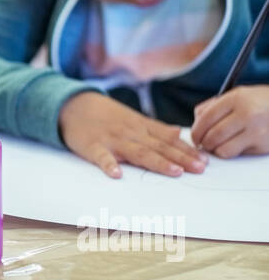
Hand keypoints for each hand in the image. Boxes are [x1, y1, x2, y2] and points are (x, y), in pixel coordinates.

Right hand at [59, 91, 207, 178]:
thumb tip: (178, 133)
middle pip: (159, 147)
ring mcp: (112, 140)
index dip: (187, 150)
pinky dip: (109, 165)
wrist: (74, 105)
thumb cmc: (105, 115)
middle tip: (200, 168)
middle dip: (181, 158)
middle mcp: (131, 133)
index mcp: (141, 127)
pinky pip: (102, 157)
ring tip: (175, 171)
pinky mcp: (93, 146)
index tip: (206, 160)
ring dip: (157, 162)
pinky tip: (117, 175)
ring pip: (138, 152)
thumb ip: (155, 128)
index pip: (169, 139)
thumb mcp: (133, 118)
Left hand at [191, 85, 268, 156]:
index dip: (196, 130)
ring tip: (217, 145)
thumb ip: (214, 105)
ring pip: (223, 149)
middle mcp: (247, 114)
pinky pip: (237, 154)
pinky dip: (230, 152)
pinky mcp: (262, 145)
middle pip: (213, 135)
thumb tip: (196, 121)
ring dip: (216, 150)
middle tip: (202, 144)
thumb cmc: (259, 102)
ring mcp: (256, 131)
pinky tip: (234, 145)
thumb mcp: (238, 95)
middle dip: (203, 143)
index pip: (207, 117)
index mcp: (237, 98)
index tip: (194, 136)